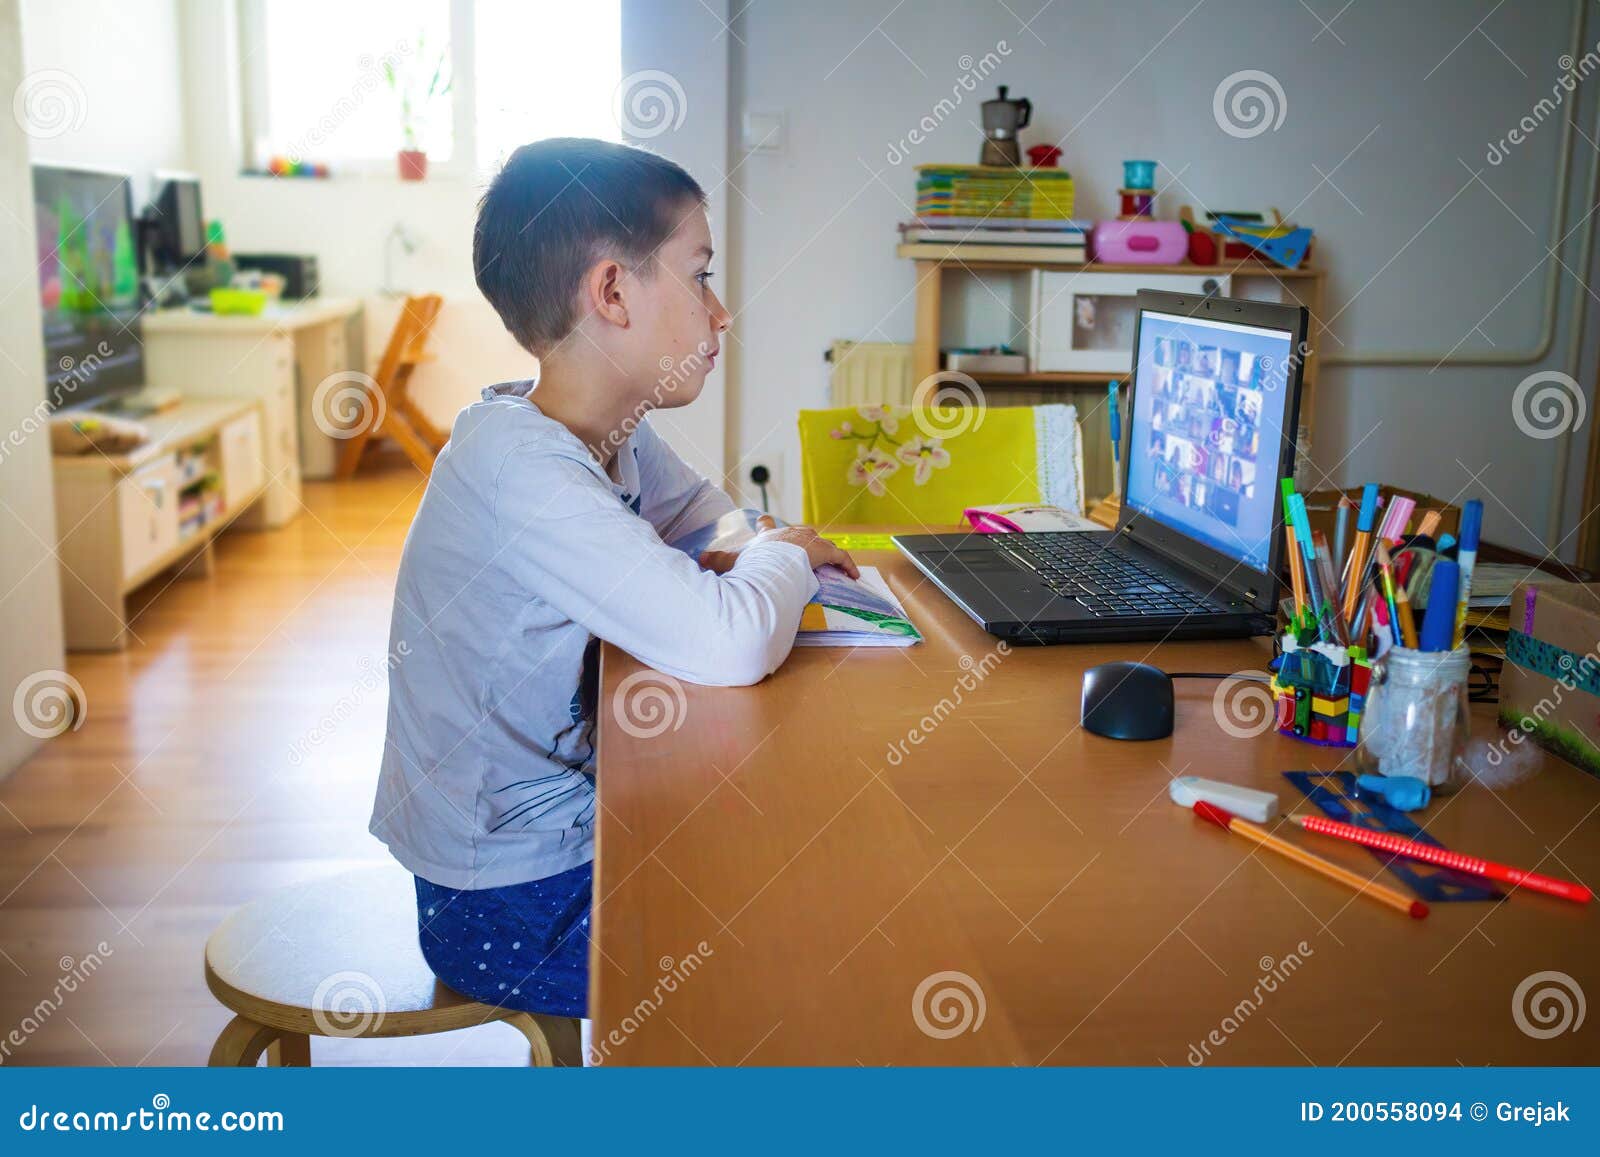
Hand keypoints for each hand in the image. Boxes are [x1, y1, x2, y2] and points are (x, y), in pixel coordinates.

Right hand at [698, 515, 858, 578]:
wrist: (774, 562)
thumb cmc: (755, 563)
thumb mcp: (734, 563)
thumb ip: (718, 561)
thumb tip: (699, 559)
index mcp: (769, 537)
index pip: (767, 527)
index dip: (767, 526)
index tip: (766, 522)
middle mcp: (790, 534)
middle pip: (800, 531)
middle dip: (803, 537)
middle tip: (809, 544)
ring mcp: (809, 541)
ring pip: (822, 542)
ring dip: (828, 552)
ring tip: (835, 562)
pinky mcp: (825, 551)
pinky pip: (839, 557)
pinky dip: (847, 565)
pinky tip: (854, 574)